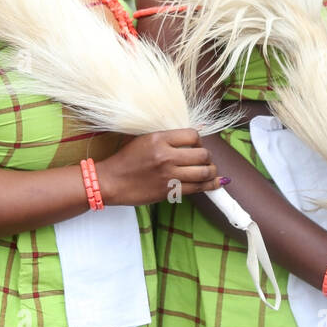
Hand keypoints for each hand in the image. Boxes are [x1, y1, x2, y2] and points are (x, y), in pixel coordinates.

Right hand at [95, 128, 219, 206]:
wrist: (110, 181)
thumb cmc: (126, 159)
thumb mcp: (144, 139)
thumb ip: (167, 137)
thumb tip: (195, 134)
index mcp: (159, 139)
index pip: (193, 135)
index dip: (199, 140)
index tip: (197, 145)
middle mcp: (166, 156)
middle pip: (202, 154)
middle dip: (208, 157)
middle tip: (205, 159)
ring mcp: (168, 175)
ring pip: (203, 172)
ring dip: (212, 171)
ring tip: (210, 171)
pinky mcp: (169, 191)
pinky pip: (197, 188)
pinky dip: (210, 185)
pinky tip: (216, 183)